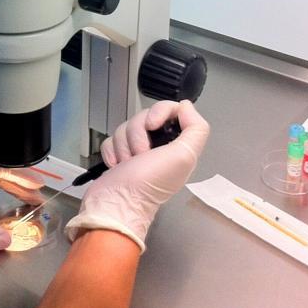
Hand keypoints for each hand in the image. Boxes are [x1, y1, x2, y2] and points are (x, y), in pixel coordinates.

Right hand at [66, 99, 209, 251]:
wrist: (116, 202)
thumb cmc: (150, 181)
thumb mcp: (183, 156)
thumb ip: (195, 128)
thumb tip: (186, 106)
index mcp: (177, 144)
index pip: (172, 110)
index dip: (160, 112)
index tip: (152, 125)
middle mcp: (158, 146)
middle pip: (145, 116)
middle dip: (138, 133)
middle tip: (140, 154)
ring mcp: (135, 150)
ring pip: (126, 126)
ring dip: (124, 145)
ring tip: (127, 164)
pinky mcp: (117, 154)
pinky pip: (111, 138)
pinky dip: (112, 151)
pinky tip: (116, 165)